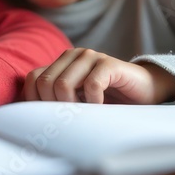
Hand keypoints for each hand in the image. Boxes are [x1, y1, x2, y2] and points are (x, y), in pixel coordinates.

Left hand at [24, 48, 174, 104]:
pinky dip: (93, 102)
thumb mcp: (78, 100)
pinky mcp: (108, 64)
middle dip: (54, 106)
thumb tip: (30, 118)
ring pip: (63, 84)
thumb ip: (57, 100)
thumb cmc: (108, 100)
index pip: (33, 79)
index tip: (51, 119)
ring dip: (72, 107)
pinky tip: (101, 107)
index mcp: (61, 63)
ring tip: (86, 114)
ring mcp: (91, 56)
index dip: (36, 102)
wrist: (144, 92)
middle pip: (45, 83)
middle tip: (72, 118)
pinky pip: (90, 85)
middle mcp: (73, 55)